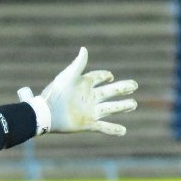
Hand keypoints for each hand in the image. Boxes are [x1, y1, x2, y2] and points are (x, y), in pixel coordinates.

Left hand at [18, 47, 138, 135]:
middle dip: (122, 89)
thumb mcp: (68, 77)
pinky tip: (124, 131)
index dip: (104, 75)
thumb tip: (84, 49)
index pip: (98, 78)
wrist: (46, 113)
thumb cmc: (55, 93)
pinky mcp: (88, 124)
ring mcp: (89, 111)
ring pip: (110, 108)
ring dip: (122, 106)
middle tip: (134, 85)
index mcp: (83, 85)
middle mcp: (88, 97)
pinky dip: (113, 129)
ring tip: (134, 104)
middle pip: (109, 92)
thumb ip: (78, 64)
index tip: (110, 76)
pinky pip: (103, 127)